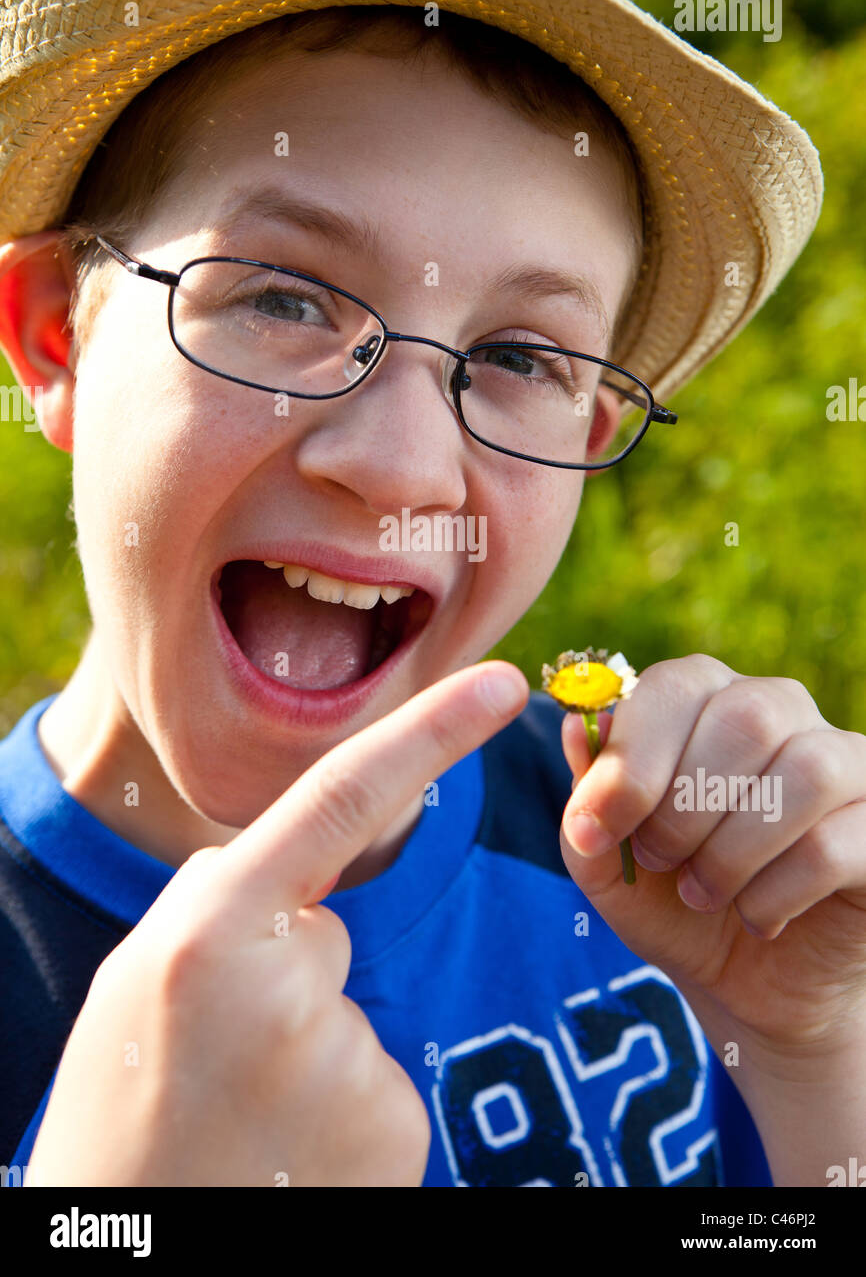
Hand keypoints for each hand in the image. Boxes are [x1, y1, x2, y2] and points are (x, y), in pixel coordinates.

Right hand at [24, 661, 528, 1186]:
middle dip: (288, 972)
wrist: (128, 1267)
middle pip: (327, 929)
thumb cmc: (122, 1115)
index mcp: (211, 930)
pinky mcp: (391, 1123)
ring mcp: (347, 1060)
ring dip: (310, 1048)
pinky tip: (285, 1151)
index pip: (342, 799)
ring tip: (239, 1116)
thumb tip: (297, 873)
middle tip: (215, 1058)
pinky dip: (341, 1105)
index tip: (503, 683)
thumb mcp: (136, 983)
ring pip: (352, 1008)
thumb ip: (214, 906)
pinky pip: (379, 1075)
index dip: (430, 731)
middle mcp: (288, 986)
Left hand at [558, 654, 865, 1069]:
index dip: (630, 757)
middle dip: (684, 806)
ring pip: (805, 770)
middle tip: (659, 862)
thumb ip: (588, 796)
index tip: (595, 829)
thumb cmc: (669, 902)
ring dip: (733, 849)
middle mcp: (782, 711)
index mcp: (706, 699)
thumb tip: (576, 728)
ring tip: (702, 892)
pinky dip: (775, 892)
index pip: (677, 685)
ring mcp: (845, 764)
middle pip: (747, 716)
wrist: (747, 986)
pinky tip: (754, 917)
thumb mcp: (606, 861)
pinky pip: (834, 842)